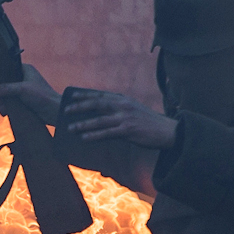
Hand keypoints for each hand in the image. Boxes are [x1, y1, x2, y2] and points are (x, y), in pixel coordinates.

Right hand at [0, 64, 62, 124]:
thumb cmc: (42, 96)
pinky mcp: (22, 100)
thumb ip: (6, 88)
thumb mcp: (22, 89)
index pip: (4, 70)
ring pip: (4, 94)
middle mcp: (22, 78)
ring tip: (4, 110)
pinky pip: (9, 102)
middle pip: (2, 83)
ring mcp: (21, 90)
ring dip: (1, 102)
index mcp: (24, 69)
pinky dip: (5, 107)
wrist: (54, 111)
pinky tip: (5, 112)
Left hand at [64, 88, 178, 150]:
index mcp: (123, 100)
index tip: (71, 96)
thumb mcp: (134, 110)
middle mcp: (123, 106)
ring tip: (71, 128)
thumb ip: (120, 109)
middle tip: (66, 110)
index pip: (100, 95)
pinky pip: (107, 133)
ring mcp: (125, 118)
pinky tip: (84, 138)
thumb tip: (104, 112)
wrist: (167, 131)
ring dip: (83, 124)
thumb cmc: (149, 122)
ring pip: (100, 120)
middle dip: (80, 107)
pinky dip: (94, 135)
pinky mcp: (128, 130)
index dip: (84, 95)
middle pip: (97, 104)